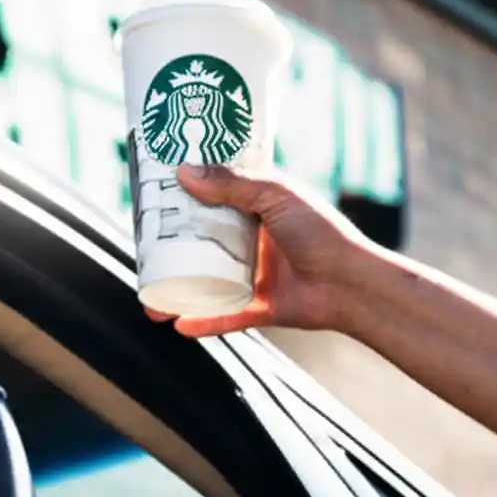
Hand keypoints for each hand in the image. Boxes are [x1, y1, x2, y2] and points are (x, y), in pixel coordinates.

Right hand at [146, 164, 369, 336]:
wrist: (354, 285)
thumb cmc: (323, 233)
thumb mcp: (277, 196)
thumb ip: (233, 185)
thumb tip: (184, 172)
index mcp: (259, 209)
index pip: (214, 199)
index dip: (185, 198)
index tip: (154, 199)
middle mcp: (254, 241)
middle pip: (203, 244)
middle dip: (170, 251)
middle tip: (142, 252)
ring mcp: (257, 275)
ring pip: (208, 283)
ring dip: (179, 292)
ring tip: (151, 300)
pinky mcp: (262, 306)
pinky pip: (226, 315)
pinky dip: (203, 321)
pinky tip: (178, 324)